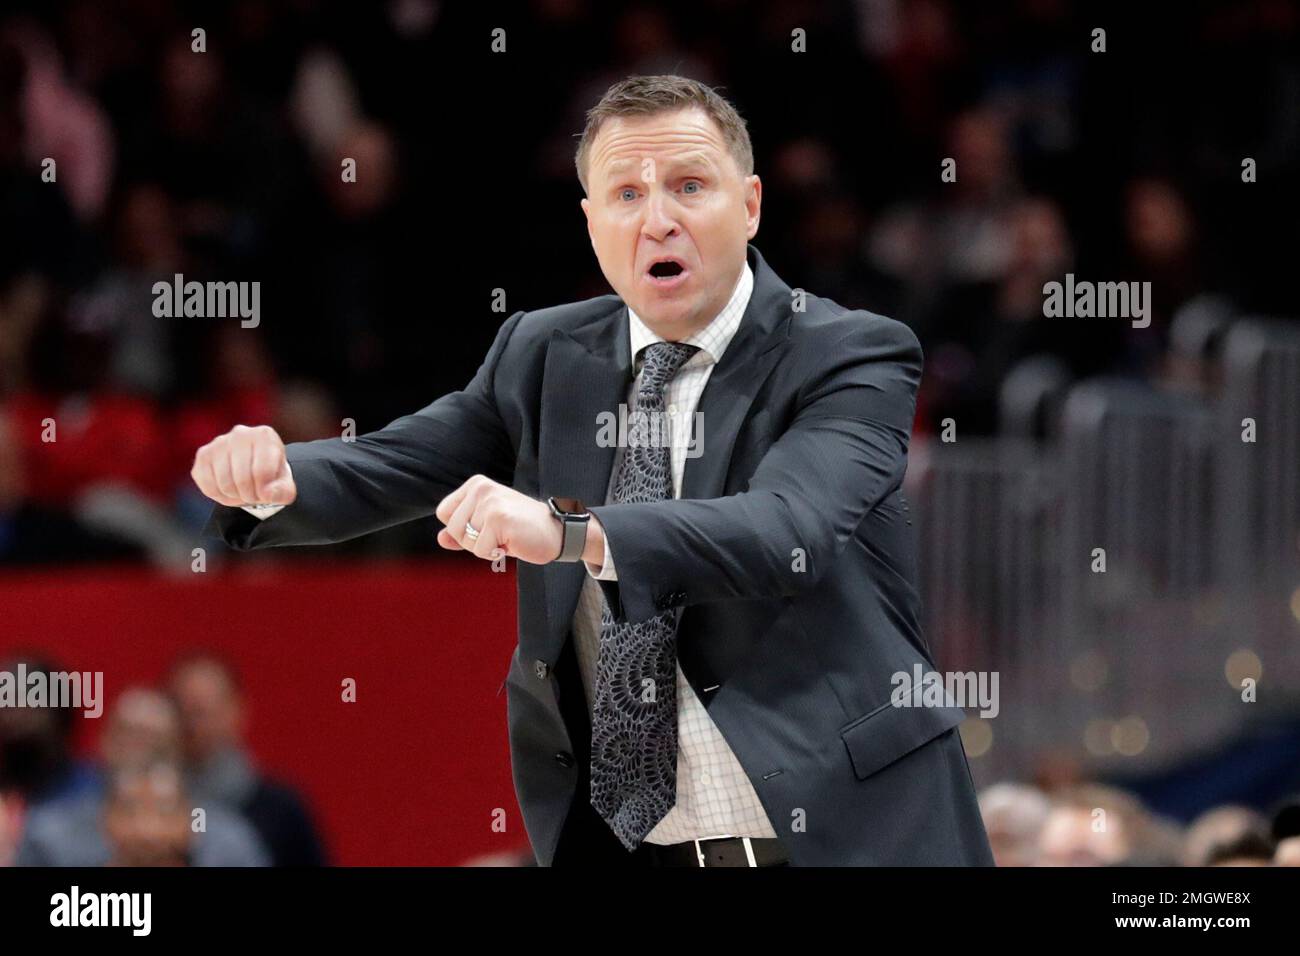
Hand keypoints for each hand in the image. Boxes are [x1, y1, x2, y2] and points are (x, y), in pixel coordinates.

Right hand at [191, 424, 295, 507]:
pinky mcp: (203, 455)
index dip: (264, 492)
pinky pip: (207, 485)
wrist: (254, 470)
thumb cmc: (271, 477)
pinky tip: (229, 490)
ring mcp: (219, 443)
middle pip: (242, 479)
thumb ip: (282, 492)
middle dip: (250, 496)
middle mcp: (240, 434)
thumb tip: (267, 493)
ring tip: (242, 491)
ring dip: (235, 497)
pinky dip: (219, 495)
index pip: (262, 472)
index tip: (266, 493)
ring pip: (224, 484)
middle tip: (254, 495)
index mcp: (264, 436)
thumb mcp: (285, 486)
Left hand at [436, 475, 604, 565]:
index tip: (486, 527)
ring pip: (465, 541)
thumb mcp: (488, 527)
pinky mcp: (498, 518)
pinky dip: (495, 554)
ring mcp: (489, 502)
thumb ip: (462, 531)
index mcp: (476, 485)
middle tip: (499, 535)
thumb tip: (441, 539)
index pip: (443, 513)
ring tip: (506, 538)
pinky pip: (480, 550)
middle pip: (452, 529)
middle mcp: (481, 489)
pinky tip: (512, 543)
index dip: (461, 529)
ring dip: (485, 548)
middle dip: (472, 541)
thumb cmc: (522, 529)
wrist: (557, 532)